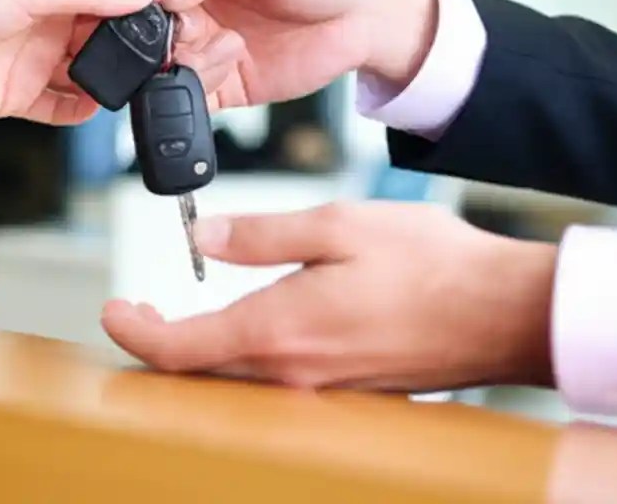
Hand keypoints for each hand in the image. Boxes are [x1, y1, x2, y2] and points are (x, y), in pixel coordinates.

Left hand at [0, 0, 152, 132]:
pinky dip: (77, 112)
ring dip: (102, 87)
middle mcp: (44, 31)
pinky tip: (92, 110)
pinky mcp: (17, 98)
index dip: (128, 20)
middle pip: (96, 48)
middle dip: (121, 58)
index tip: (159, 30)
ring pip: (81, 81)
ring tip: (125, 92)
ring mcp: (31, 66)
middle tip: (149, 67)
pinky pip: (57, 109)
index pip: (102, 8)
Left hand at [100, 202, 556, 392]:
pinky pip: (274, 381)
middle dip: (159, 342)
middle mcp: (292, 372)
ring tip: (176, 319)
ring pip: (234, 378)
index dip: (133, 332)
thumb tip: (203, 239)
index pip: (178, 348)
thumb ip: (260, 234)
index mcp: (278, 330)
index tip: (112, 309)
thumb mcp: (335, 226)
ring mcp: (320, 388)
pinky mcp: (345, 389)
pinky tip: (245, 330)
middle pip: (199, 370)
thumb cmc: (431, 264)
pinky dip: (241, 358)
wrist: (504, 313)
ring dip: (198, 351)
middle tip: (136, 311)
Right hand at [123, 0, 439, 109]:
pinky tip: (232, 65)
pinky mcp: (224, 87)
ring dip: (188, 64)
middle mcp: (192, 13)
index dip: (129, 4)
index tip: (143, 13)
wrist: (367, 18)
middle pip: (143, 38)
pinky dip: (195, 94)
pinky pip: (190, 100)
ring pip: (162, 72)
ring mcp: (205, 51)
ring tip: (233, 46)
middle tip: (192, 34)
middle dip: (159, 42)